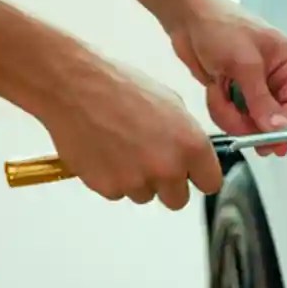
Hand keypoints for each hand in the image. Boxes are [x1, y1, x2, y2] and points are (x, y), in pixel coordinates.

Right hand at [36, 58, 222, 210]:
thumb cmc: (121, 87)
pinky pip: (117, 192)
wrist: (75, 87)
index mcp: (191, 145)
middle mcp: (168, 168)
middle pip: (178, 200)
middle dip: (168, 185)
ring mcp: (137, 181)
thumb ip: (185, 136)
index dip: (198, 177)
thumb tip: (189, 154)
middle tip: (152, 161)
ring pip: (145, 195)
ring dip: (138, 180)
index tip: (190, 173)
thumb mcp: (171, 103)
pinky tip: (105, 151)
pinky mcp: (108, 188)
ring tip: (122, 148)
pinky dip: (112, 178)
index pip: (210, 183)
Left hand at [171, 0, 286, 155]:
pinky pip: (232, 116)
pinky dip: (220, 107)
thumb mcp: (245, 64)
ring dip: (229, 113)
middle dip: (248, 121)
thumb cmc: (221, 29)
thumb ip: (262, 101)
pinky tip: (213, 87)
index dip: (280, 128)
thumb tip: (280, 130)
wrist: (187, 16)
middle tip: (232, 122)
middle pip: (271, 121)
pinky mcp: (235, 93)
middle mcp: (277, 79)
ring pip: (249, 122)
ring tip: (217, 91)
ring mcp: (255, 88)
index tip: (261, 140)